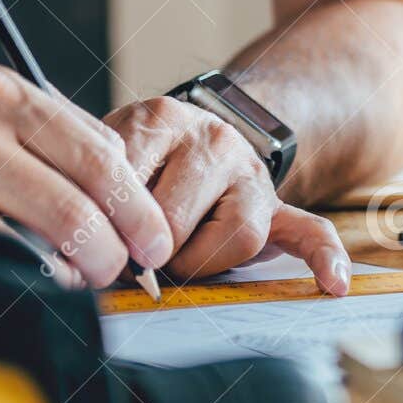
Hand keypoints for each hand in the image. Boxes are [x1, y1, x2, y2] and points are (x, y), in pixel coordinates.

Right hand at [0, 55, 173, 288]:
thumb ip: (45, 128)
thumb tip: (117, 176)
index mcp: (7, 92)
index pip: (100, 150)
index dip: (138, 200)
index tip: (154, 233)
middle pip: (86, 191)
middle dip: (123, 239)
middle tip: (132, 264)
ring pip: (52, 224)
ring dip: (85, 262)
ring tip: (90, 276)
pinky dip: (31, 275)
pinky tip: (40, 281)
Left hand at [102, 96, 350, 295]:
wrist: (192, 136)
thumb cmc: (138, 158)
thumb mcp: (105, 152)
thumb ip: (90, 187)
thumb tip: (68, 254)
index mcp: (161, 119)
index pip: (128, 190)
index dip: (105, 230)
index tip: (91, 246)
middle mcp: (215, 139)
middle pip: (175, 222)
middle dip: (149, 249)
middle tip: (137, 249)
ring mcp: (251, 176)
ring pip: (237, 238)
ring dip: (199, 262)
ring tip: (180, 254)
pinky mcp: (277, 209)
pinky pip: (312, 232)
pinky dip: (324, 259)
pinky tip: (333, 282)